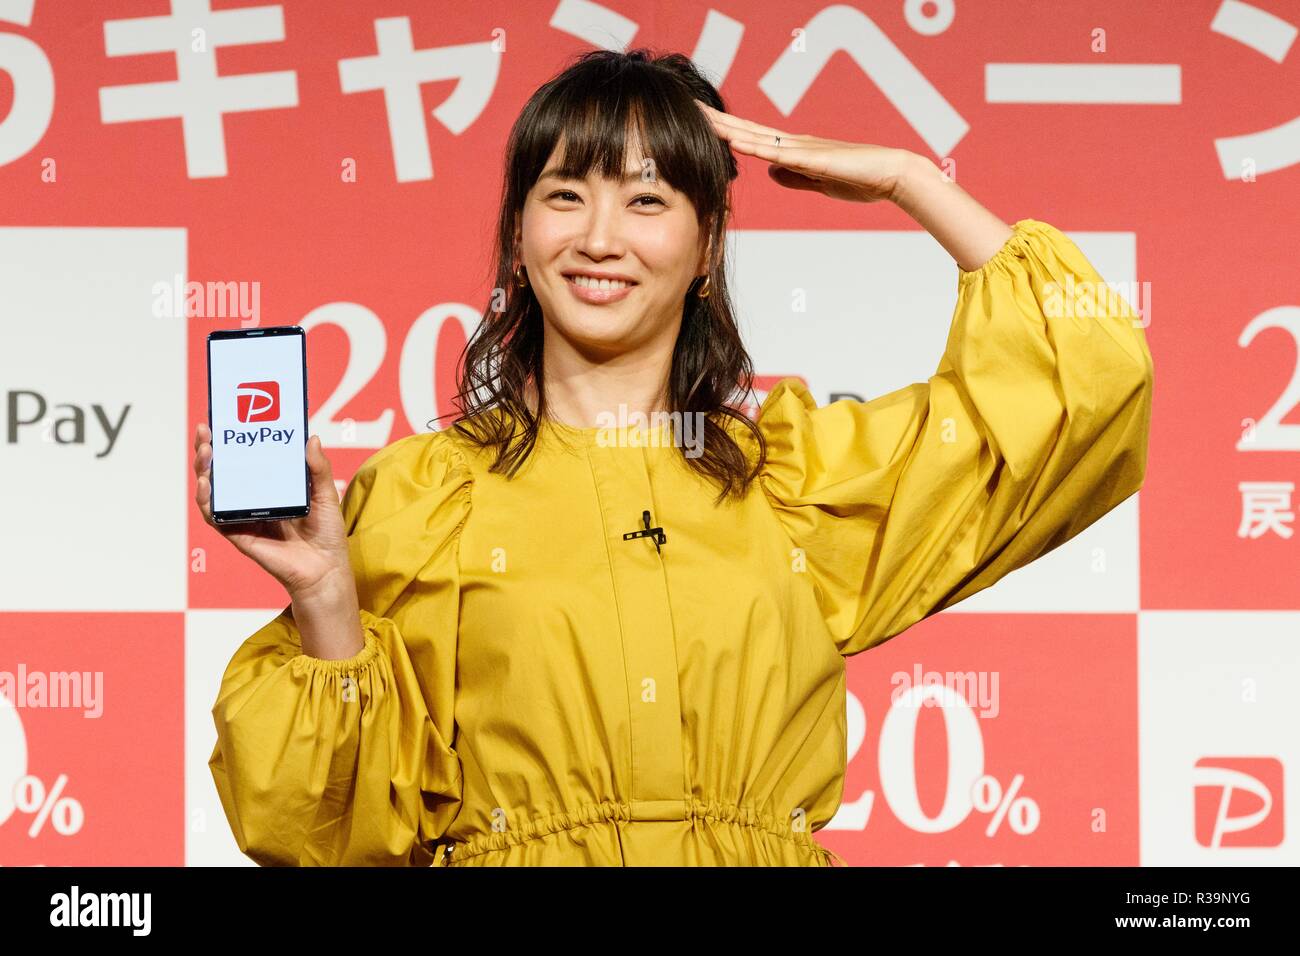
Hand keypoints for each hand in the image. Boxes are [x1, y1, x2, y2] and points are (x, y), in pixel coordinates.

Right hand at [193, 423, 356, 601]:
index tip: (223, 419)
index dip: (231, 440)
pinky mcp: (238, 533)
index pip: (245, 457)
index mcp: (271, 485)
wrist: (325, 568)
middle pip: (222, 470)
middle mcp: (252, 498)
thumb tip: (311, 437)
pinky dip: (207, 501)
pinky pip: (216, 516)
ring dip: (203, 470)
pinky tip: (207, 485)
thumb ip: (318, 468)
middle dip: (209, 449)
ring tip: (206, 452)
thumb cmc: (326, 532)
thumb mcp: (326, 494)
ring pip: (213, 490)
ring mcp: (242, 515)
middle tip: (207, 432)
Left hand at [697, 100, 911, 204]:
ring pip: (757, 136)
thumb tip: (769, 173)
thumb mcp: (817, 182)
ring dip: (729, 128)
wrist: (891, 175)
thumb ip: (794, 177)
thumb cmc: (859, 179)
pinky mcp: (814, 158)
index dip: (725, 130)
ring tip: (702, 118)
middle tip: (689, 107)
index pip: (751, 137)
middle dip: (717, 120)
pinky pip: (780, 153)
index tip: (700, 123)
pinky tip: (736, 142)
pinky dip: (757, 147)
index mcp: (794, 149)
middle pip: (747, 129)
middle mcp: (794, 143)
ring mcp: (803, 148)